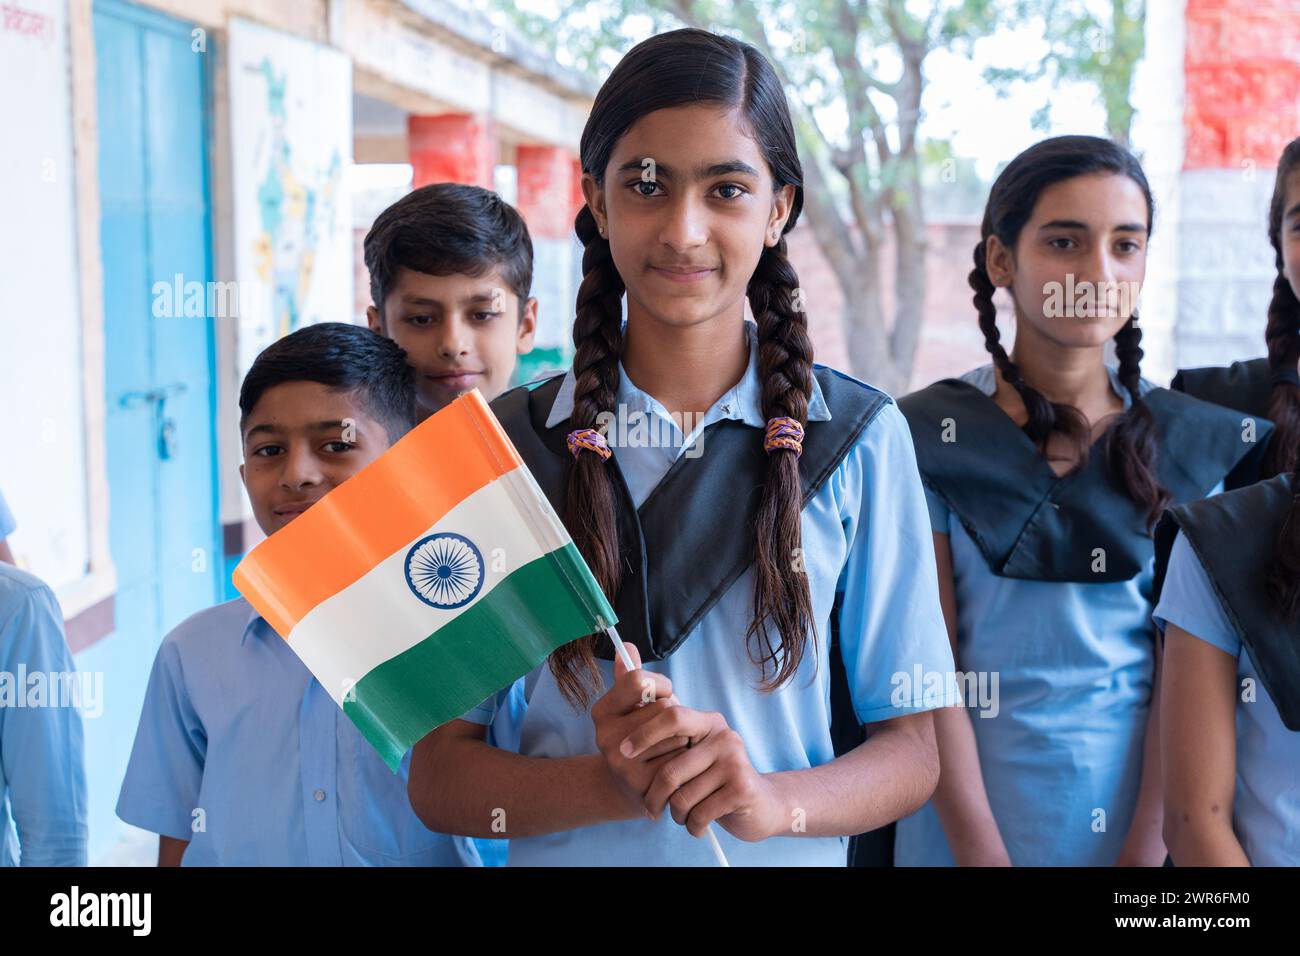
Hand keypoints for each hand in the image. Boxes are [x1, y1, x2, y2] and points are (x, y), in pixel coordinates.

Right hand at [590, 643, 689, 818]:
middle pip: (663, 708)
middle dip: (676, 714)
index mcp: (602, 711)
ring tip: (672, 747)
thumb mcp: (631, 705)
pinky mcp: (643, 785)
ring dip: (683, 738)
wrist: (633, 786)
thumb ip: (629, 676)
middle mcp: (605, 737)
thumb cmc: (639, 735)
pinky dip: (686, 761)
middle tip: (670, 728)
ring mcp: (622, 763)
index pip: (639, 681)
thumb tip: (626, 645)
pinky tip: (676, 766)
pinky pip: (680, 760)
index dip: (662, 684)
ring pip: (675, 734)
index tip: (666, 693)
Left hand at [621, 706, 784, 841]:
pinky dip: (693, 826)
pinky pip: (699, 813)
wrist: (759, 805)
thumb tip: (627, 701)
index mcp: (708, 722)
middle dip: (655, 797)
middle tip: (652, 809)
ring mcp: (735, 762)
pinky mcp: (741, 789)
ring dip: (677, 815)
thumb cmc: (714, 780)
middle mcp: (724, 736)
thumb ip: (668, 735)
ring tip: (683, 816)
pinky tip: (698, 826)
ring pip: (682, 797)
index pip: (672, 716)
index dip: (644, 733)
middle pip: (670, 771)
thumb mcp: (693, 753)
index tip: (623, 751)